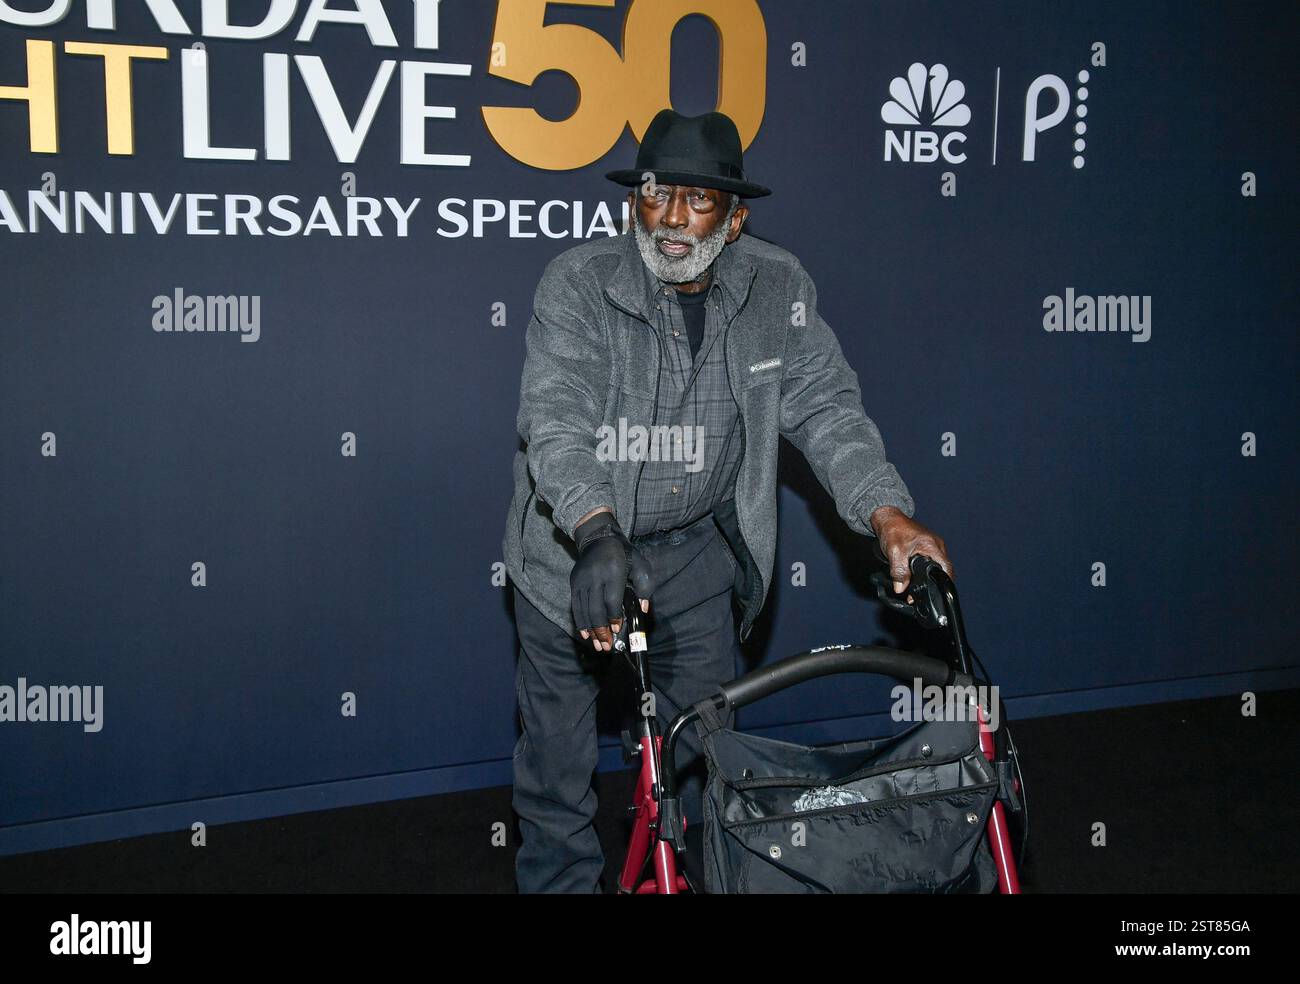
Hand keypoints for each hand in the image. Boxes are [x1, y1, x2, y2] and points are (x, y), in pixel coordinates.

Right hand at [570, 511, 654, 651]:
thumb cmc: (624, 554)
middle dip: (601, 630)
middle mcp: (595, 575)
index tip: (617, 630)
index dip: (613, 617)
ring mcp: (582, 579)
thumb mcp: (641, 565)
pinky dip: (580, 621)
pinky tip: (585, 634)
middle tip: (606, 646)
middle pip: (595, 608)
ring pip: (584, 610)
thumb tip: (643, 609)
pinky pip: (575, 605)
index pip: (611, 600)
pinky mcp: (574, 581)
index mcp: (613, 571)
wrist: (598, 537)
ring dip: (590, 630)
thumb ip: (645, 587)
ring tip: (597, 645)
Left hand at [869, 506, 953, 595]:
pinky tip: (913, 575)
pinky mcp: (926, 547)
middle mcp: (936, 545)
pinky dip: (923, 569)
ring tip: (914, 585)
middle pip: (941, 568)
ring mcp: (932, 545)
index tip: (935, 592)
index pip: (946, 567)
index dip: (943, 581)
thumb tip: (901, 588)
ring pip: (935, 565)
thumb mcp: (895, 553)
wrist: (888, 519)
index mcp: (932, 545)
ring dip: (927, 575)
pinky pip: (929, 561)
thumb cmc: (893, 530)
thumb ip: (899, 572)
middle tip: (919, 591)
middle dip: (933, 581)